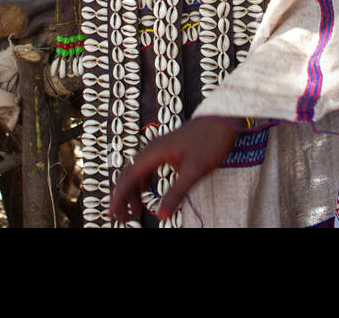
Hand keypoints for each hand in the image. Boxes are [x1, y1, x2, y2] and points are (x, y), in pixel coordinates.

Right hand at [108, 116, 244, 222]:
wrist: (224, 119)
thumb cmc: (210, 142)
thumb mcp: (194, 171)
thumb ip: (176, 193)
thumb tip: (161, 215)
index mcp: (154, 152)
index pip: (128, 177)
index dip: (119, 197)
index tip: (114, 215)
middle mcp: (152, 148)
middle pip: (128, 174)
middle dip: (122, 197)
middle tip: (122, 218)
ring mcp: (158, 147)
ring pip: (136, 171)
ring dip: (132, 191)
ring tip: (135, 210)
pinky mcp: (166, 149)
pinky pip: (146, 166)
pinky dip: (142, 182)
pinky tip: (145, 192)